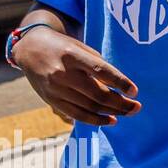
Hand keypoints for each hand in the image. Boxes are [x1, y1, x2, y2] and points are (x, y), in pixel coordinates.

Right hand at [15, 27, 140, 125]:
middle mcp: (62, 73)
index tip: (135, 91)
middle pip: (97, 94)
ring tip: (129, 112)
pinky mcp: (51, 100)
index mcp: (73, 56)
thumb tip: (121, 86)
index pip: (101, 71)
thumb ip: (98, 65)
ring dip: (112, 113)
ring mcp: (55, 89)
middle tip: (137, 107)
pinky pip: (76, 114)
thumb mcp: (81, 48)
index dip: (120, 82)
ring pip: (88, 107)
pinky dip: (95, 120)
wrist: (30, 49)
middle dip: (120, 103)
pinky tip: (111, 120)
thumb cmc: (63, 47)